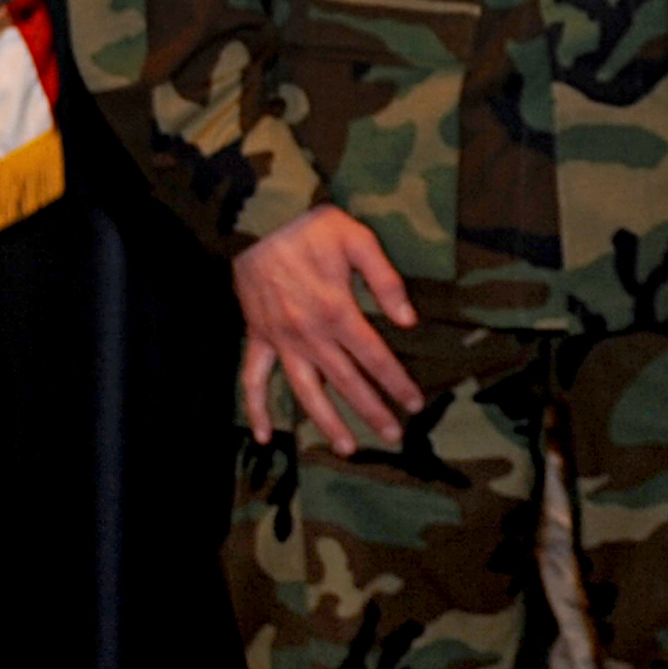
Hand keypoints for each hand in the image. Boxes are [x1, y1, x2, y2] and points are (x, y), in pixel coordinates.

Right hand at [231, 203, 423, 454]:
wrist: (257, 221)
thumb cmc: (311, 227)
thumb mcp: (356, 239)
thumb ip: (385, 279)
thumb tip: (409, 319)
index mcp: (337, 311)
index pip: (374, 358)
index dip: (397, 383)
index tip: (415, 404)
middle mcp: (309, 334)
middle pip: (346, 383)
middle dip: (372, 411)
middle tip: (394, 436)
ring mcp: (281, 340)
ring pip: (305, 391)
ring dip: (326, 422)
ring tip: (347, 448)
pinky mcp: (258, 337)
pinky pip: (253, 380)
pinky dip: (256, 410)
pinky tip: (264, 438)